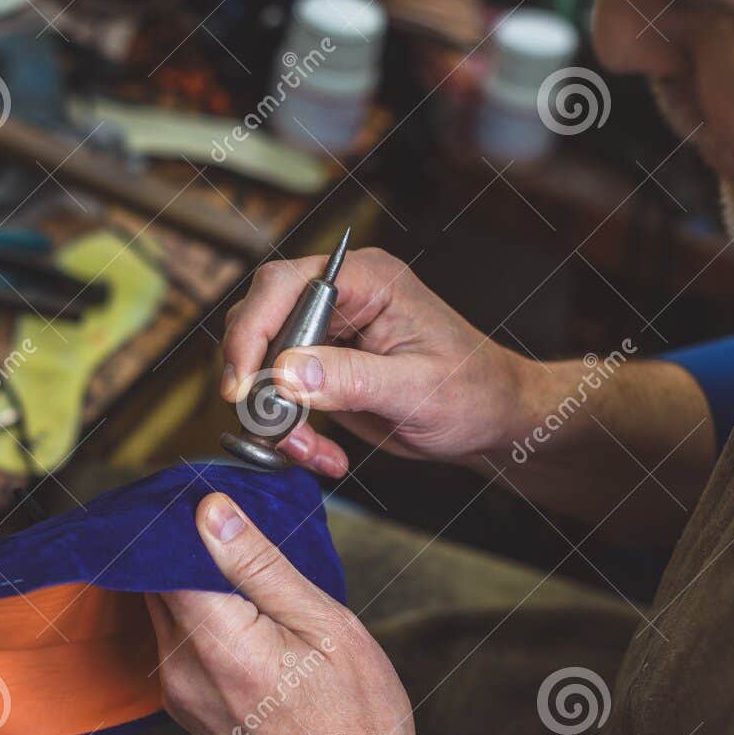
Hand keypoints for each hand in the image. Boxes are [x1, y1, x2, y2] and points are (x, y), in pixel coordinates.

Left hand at [145, 493, 430, 734]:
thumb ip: (260, 565)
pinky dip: (199, 616)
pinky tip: (245, 613)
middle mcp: (180, 671)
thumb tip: (210, 510)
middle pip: (156, 579)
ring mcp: (178, 695)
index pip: (162, 553)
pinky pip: (176, 643)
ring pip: (164, 610)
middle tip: (236, 519)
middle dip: (187, 544)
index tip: (212, 493)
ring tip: (250, 567)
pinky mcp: (186, 710)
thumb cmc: (358, 724)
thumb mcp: (324, 626)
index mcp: (214, 642)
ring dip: (194, 581)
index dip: (181, 514)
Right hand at [222, 248, 543, 477]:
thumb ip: (350, 379)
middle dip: (258, 381)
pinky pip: (280, 394)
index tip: (243, 386)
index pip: (283, 286)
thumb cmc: (472, 393)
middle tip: (274, 428)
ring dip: (275, 415)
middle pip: (261, 320)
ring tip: (311, 450)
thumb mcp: (415, 389)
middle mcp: (341, 298)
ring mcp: (328, 333)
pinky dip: (291, 430)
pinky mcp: (321, 368)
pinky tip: (324, 454)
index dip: (252, 332)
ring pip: (263, 362)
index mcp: (367, 281)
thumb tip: (285, 373)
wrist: (491, 419)